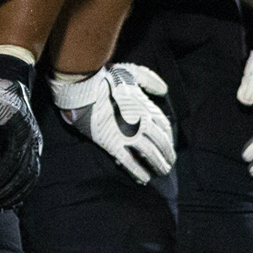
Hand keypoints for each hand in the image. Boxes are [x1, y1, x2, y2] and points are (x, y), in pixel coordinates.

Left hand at [0, 51, 41, 208]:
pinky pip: (34, 170)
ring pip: (33, 174)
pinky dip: (26, 185)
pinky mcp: (35, 144)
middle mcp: (33, 139)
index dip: (1, 180)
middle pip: (25, 173)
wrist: (8, 78)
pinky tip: (16, 197)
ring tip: (3, 204)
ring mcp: (36, 142)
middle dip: (9, 191)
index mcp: (20, 130)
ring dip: (19, 192)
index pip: (13, 163)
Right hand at [49, 63, 175, 184]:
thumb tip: (163, 90)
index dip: (169, 138)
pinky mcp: (113, 144)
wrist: (83, 88)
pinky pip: (129, 162)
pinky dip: (138, 172)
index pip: (165, 127)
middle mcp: (141, 123)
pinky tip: (144, 179)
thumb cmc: (106, 78)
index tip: (169, 145)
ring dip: (158, 165)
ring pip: (149, 154)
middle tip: (169, 164)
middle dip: (168, 155)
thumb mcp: (131, 72)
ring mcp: (128, 134)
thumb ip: (149, 79)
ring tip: (161, 173)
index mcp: (146, 107)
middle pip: (161, 143)